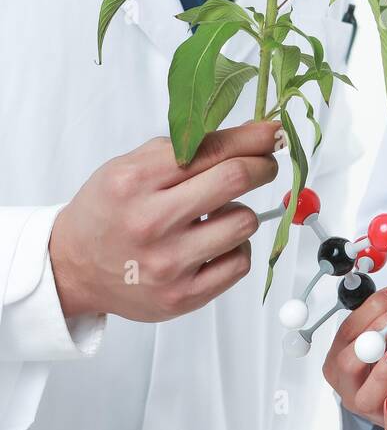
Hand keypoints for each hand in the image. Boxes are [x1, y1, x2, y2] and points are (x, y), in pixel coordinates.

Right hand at [49, 120, 281, 321]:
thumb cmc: (107, 211)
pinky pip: (240, 262)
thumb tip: (245, 136)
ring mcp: (168, 263)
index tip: (271, 133)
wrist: (73, 268)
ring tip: (220, 212)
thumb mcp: (129, 167)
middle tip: (263, 163)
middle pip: (235, 179)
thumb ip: (181, 149)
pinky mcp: (183, 296)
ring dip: (242, 211)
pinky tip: (215, 242)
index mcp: (135, 181)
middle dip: (261, 166)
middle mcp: (151, 222)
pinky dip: (236, 247)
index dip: (252, 138)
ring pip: (244, 222)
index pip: (211, 150)